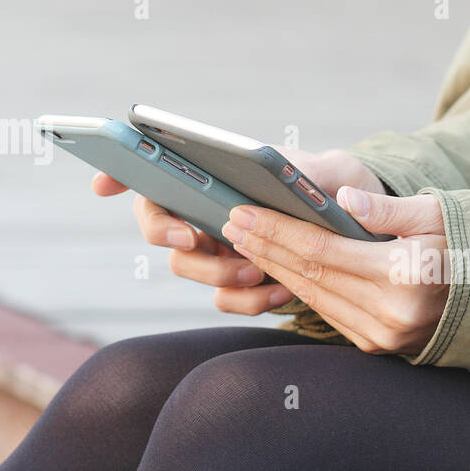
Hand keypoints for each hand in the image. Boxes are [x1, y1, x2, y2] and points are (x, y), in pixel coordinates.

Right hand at [91, 148, 385, 314]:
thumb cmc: (338, 187)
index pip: (155, 173)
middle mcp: (207, 214)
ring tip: (257, 269)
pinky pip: (226, 300)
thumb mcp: (331, 171)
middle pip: (158, 228)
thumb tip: (278, 169)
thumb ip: (306, 170)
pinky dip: (250, 299)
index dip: (119, 175)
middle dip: (170, 234)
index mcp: (216, 178)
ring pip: (187, 269)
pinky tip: (282, 291)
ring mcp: (219, 252)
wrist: (363, 229)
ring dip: (217, 272)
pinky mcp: (241, 284)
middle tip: (195, 236)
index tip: (106, 184)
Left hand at [223, 188, 447, 354]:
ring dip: (276, 269)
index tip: (244, 212)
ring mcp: (386, 335)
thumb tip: (342, 198)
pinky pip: (330, 314)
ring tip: (246, 243)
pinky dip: (301, 290)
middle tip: (231, 223)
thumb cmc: (469, 243)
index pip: (324, 248)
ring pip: (315, 298)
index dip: (278, 229)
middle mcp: (393, 312)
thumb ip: (387, 208)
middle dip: (266, 247)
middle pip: (312, 274)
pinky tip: (279, 269)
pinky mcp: (381, 347)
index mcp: (408, 273)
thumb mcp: (438, 213)